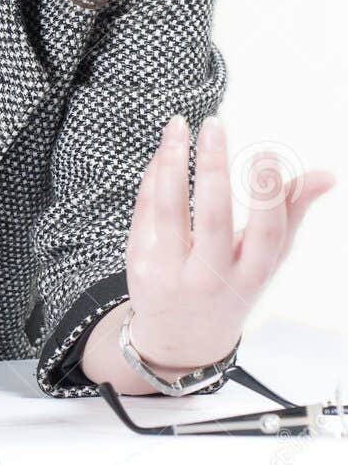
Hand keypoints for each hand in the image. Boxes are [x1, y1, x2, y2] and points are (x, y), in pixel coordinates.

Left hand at [124, 113, 336, 371]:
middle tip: (215, 124)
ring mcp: (171, 273)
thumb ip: (291, 212)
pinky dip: (154, 178)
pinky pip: (145, 213)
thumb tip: (326, 175)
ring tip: (178, 126)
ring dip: (172, 164)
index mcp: (251, 276)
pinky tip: (166, 151)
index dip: (269, 197)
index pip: (266, 236)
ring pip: (169, 211)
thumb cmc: (232, 286)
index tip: (267, 154)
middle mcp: (211, 278)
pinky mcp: (139, 265)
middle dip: (214, 169)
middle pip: (213, 219)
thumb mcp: (265, 260)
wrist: (181, 340)